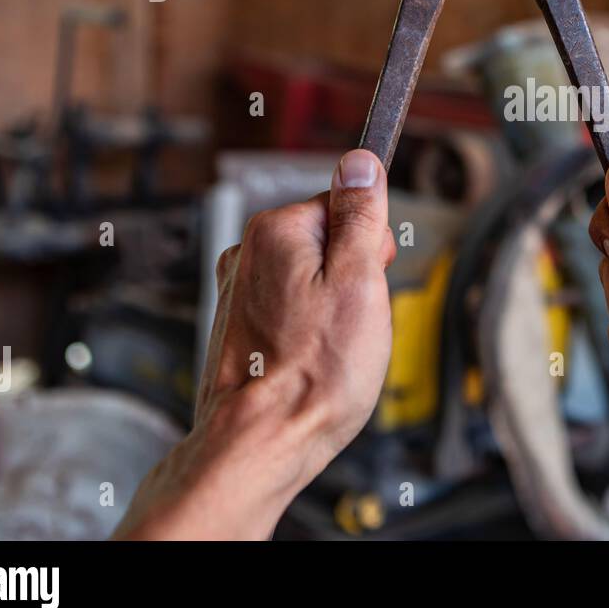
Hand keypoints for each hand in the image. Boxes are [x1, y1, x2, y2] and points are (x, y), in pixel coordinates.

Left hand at [115, 149, 394, 539]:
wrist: (259, 445)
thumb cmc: (314, 374)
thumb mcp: (360, 282)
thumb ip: (361, 216)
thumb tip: (360, 162)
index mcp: (276, 230)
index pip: (347, 207)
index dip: (370, 248)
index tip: (369, 283)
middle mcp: (248, 253)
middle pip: (329, 242)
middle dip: (353, 280)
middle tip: (353, 324)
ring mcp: (239, 291)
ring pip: (313, 281)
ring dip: (333, 310)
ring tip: (331, 351)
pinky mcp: (238, 326)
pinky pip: (293, 311)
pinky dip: (309, 333)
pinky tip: (312, 363)